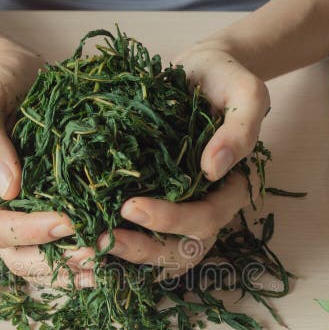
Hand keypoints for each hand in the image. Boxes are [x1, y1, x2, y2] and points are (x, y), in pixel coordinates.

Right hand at [0, 39, 95, 287]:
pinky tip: (115, 257)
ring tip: (108, 263)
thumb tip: (9, 189)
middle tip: (95, 250)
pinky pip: (66, 246)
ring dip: (75, 268)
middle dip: (57, 260)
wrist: (22, 73)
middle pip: (20, 258)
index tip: (67, 221)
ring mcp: (28, 215)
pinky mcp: (54, 211)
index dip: (32, 231)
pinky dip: (87, 257)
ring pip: (44, 262)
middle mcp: (1, 212)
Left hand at [99, 41, 269, 276]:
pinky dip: (114, 249)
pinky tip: (83, 249)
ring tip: (85, 250)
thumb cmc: (225, 79)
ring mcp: (181, 211)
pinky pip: (139, 239)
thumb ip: (240, 128)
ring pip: (158, 255)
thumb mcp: (245, 92)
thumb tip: (214, 169)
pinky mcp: (156, 206)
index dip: (170, 220)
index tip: (130, 206)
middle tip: (99, 239)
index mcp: (231, 189)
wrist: (201, 72)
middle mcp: (207, 208)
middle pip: (181, 250)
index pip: (205, 219)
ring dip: (122, 257)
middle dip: (139, 250)